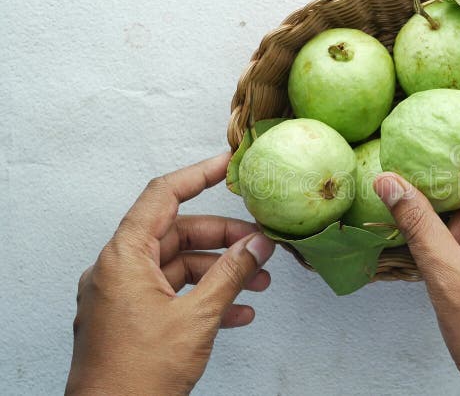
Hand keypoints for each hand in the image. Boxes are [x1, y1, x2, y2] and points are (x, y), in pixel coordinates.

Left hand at [66, 153, 275, 394]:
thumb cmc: (137, 376)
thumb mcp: (196, 318)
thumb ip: (230, 275)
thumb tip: (257, 246)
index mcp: (123, 258)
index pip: (162, 196)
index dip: (198, 175)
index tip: (227, 166)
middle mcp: (117, 270)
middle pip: (177, 233)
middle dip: (223, 239)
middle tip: (260, 244)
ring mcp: (122, 295)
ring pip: (178, 266)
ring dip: (220, 272)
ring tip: (258, 283)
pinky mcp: (131, 318)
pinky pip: (172, 293)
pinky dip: (204, 296)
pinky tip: (238, 313)